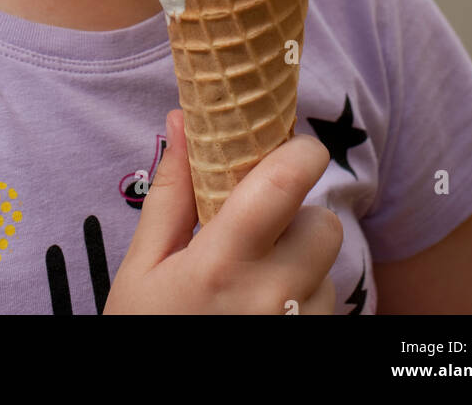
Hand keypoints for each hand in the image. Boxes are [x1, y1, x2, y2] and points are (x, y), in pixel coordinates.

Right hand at [103, 109, 341, 314]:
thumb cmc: (147, 336)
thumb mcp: (142, 269)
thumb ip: (172, 194)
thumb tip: (183, 119)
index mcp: (220, 264)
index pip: (286, 184)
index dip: (301, 152)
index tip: (292, 145)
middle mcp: (270, 298)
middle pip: (323, 225)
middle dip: (298, 218)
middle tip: (260, 232)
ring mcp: (298, 332)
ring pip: (329, 272)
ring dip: (302, 267)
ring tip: (253, 287)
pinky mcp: (314, 352)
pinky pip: (328, 310)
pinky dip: (305, 304)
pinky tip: (265, 316)